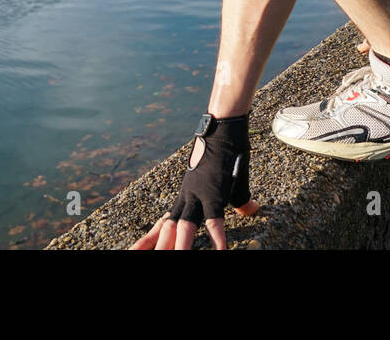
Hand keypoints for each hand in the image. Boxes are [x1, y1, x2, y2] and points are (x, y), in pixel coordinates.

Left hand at [129, 114, 259, 249]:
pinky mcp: (215, 195)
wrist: (222, 130)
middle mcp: (187, 198)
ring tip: (175, 259)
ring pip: (185, 227)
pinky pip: (215, 221)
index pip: (165, 223)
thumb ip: (239, 202)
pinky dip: (218, 239)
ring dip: (179, 247)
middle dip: (159, 246)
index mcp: (185, 197)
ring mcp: (199, 197)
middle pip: (168, 229)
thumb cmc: (225, 153)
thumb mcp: (228, 184)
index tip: (136, 250)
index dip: (150, 239)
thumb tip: (253, 209)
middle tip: (143, 256)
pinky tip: (221, 252)